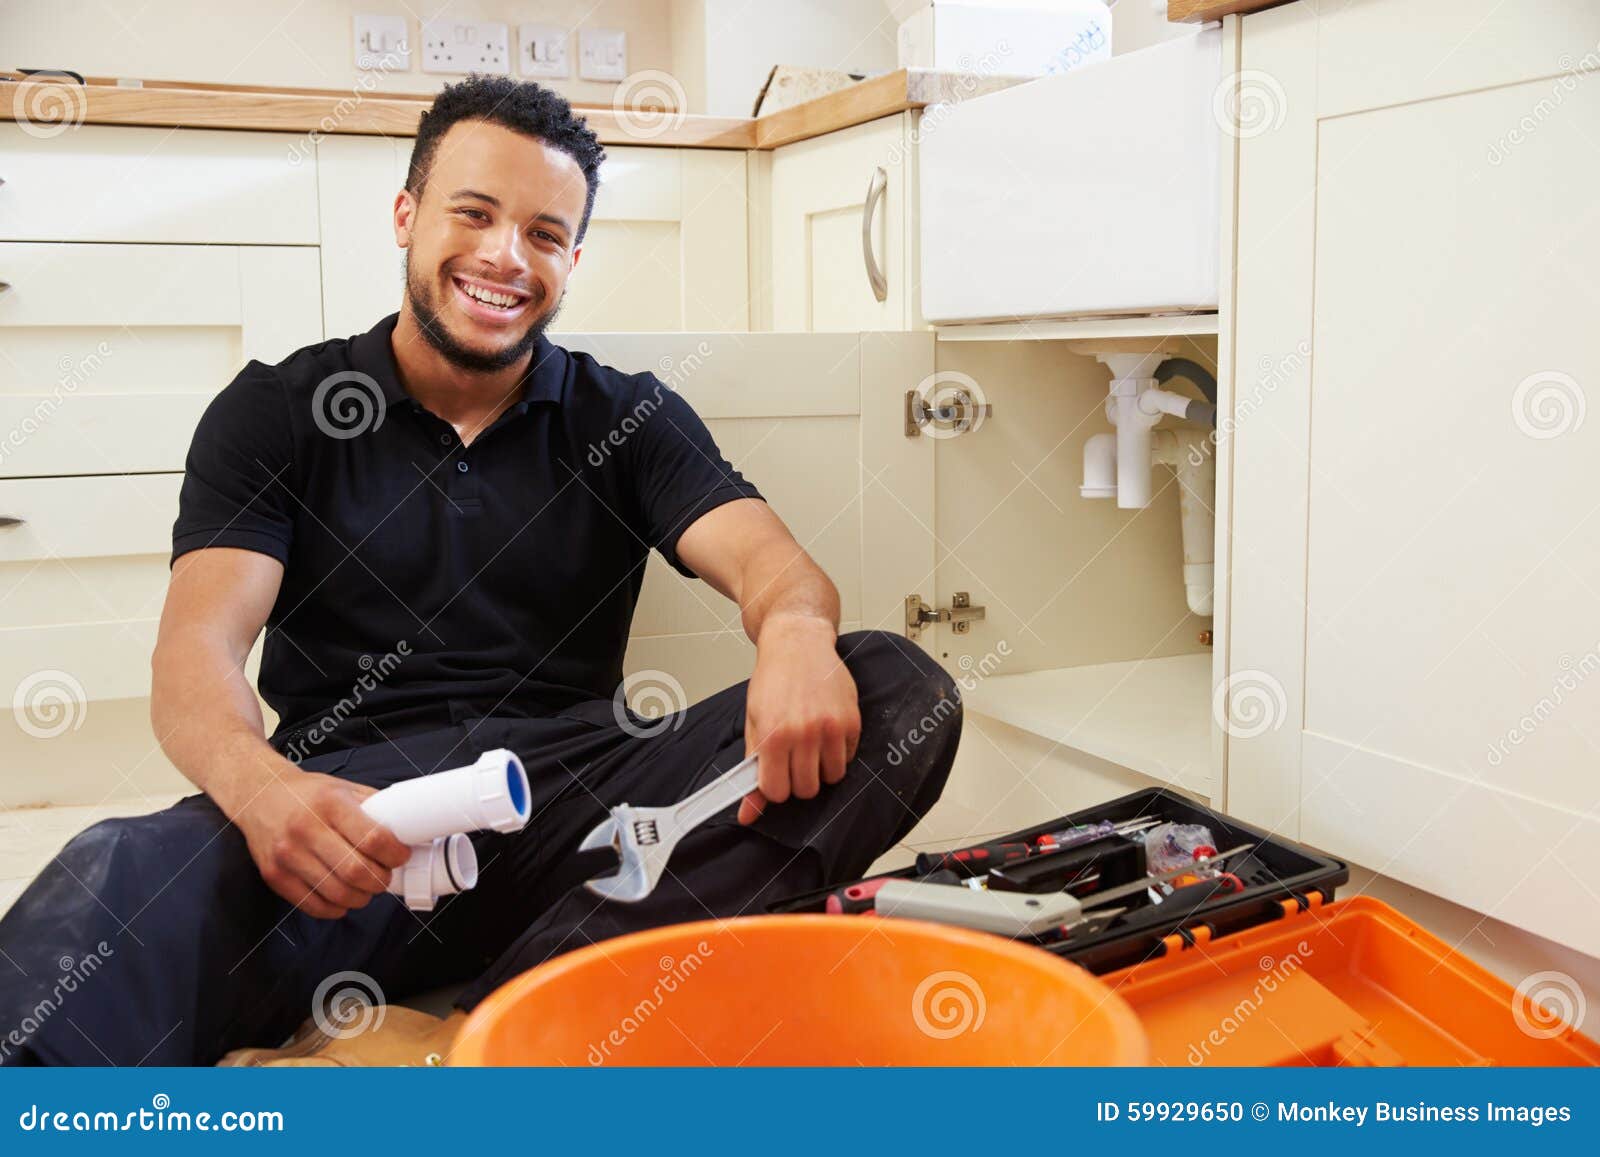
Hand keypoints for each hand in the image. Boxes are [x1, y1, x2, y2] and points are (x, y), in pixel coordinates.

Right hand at [230, 770, 412, 918]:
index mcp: (330, 803)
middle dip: (380, 880)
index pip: (373, 838)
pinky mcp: (274, 876)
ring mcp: (287, 855)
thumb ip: (375, 808)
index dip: (395, 854)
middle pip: (357, 871)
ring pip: (336, 893)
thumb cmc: (309, 794)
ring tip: (366, 888)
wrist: (258, 795)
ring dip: (361, 897)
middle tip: (385, 876)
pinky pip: (312, 905)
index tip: (401, 856)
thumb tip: (410, 829)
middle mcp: (306, 828)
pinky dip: (335, 909)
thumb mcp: (344, 789)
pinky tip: (343, 899)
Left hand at [739, 615, 859, 823]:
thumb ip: (753, 770)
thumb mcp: (754, 723)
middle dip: (798, 779)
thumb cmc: (772, 681)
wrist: (797, 644)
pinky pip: (848, 758)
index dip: (775, 786)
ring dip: (821, 768)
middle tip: (793, 757)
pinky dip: (838, 752)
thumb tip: (748, 815)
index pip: (777, 792)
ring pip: (831, 778)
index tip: (775, 773)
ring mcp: (831, 727)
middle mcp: (803, 733)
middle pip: (806, 789)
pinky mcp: (852, 721)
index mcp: (773, 736)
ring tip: (811, 744)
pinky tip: (826, 731)